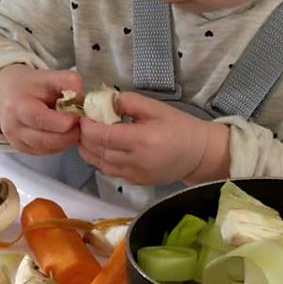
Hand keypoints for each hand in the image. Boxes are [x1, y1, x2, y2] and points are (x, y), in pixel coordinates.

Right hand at [0, 64, 82, 154]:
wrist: (8, 94)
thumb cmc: (31, 85)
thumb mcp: (49, 75)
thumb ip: (68, 81)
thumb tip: (82, 98)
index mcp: (18, 105)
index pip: (40, 119)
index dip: (63, 121)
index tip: (77, 115)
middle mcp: (13, 126)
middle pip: (46, 140)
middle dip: (69, 134)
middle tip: (80, 123)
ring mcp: (16, 141)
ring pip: (49, 149)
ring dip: (66, 140)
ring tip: (72, 125)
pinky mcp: (23, 149)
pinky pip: (47, 152)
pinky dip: (59, 144)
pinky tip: (62, 132)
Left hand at [77, 91, 229, 184]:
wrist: (199, 154)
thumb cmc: (180, 127)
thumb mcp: (155, 107)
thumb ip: (128, 102)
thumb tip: (104, 101)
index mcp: (141, 140)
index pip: (103, 135)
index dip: (87, 126)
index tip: (83, 115)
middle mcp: (135, 161)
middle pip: (98, 151)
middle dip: (85, 137)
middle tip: (82, 123)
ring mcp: (134, 175)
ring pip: (100, 164)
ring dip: (89, 150)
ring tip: (89, 135)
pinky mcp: (135, 182)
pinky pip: (110, 171)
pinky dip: (100, 160)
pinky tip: (102, 148)